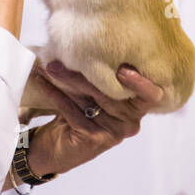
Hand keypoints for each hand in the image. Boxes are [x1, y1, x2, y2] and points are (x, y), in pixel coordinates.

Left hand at [25, 61, 163, 178]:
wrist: (58, 148)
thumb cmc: (79, 114)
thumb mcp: (92, 94)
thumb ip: (97, 76)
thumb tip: (82, 45)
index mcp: (136, 109)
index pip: (151, 95)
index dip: (141, 82)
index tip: (123, 69)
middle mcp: (129, 123)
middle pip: (110, 92)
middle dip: (82, 73)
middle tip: (59, 58)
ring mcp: (113, 133)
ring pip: (89, 99)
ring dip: (65, 81)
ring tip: (49, 67)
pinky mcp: (93, 139)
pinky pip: (72, 110)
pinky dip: (54, 94)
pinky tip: (42, 81)